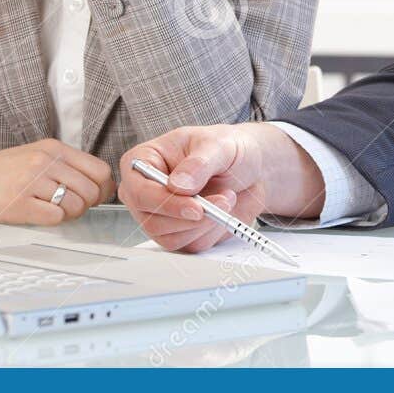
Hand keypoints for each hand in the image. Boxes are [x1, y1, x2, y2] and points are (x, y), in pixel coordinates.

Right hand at [0, 139, 114, 224]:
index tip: (98, 195)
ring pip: (76, 206)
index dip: (103, 187)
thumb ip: (64, 165)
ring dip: (68, 214)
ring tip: (49, 208)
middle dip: (86, 204)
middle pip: (91, 190)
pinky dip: (51, 220)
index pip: (99, 169)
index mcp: (52, 148)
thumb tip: (98, 182)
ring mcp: (32, 182)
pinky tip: (37, 213)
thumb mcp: (33, 156)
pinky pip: (55, 218)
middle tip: (69, 205)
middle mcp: (45, 162)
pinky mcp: (20, 204)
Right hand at [118, 122, 326, 252]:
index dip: (166, 202)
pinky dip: (219, 234)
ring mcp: (163, 217)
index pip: (136, 189)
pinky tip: (229, 213)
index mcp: (145, 161)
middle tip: (225, 197)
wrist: (256, 168)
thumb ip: (200, 161)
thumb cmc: (233, 147)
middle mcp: (148, 192)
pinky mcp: (182, 237)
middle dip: (198, 215)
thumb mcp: (221, 143)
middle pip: (154, 220)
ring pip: (176, 239)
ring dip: (212, 224)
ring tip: (229, 197)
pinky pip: (194, 248)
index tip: (198, 205)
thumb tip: (179, 183)